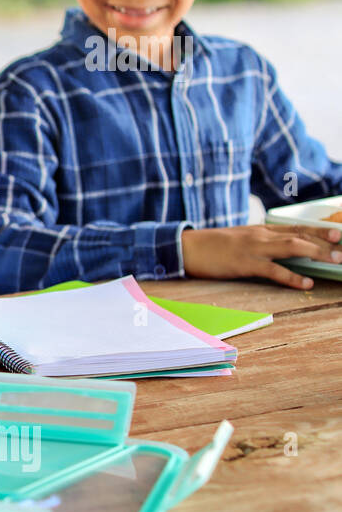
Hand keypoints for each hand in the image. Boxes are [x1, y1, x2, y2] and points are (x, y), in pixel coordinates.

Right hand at [181, 225, 341, 289]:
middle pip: (299, 236)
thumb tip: (275, 249)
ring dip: (316, 253)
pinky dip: (292, 277)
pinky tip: (306, 283)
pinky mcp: (244, 264)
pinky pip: (274, 270)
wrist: (185, 247)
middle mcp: (260, 236)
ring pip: (292, 248)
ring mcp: (253, 249)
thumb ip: (257, 242)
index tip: (337, 233)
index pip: (294, 228)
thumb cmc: (209, 246)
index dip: (317, 231)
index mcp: (259, 230)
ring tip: (336, 260)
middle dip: (324, 241)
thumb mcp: (237, 238)